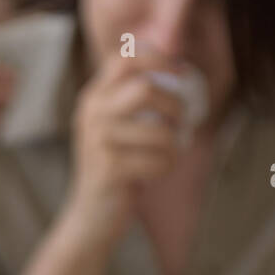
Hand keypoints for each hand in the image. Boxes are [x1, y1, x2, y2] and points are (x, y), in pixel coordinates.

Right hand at [63, 51, 185, 243]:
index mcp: (94, 97)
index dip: (158, 59)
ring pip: (158, 130)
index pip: (124, 59)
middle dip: (175, 105)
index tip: (181, 73)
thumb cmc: (116, 167)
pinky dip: (167, 165)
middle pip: (145, 89)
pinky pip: (158, 160)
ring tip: (172, 151)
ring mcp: (97, 141)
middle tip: (183, 121)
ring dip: (175, 142)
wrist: (92, 215)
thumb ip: (135, 100)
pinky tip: (159, 171)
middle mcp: (91, 113)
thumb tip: (181, 72)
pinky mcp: (109, 169)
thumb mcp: (118, 127)